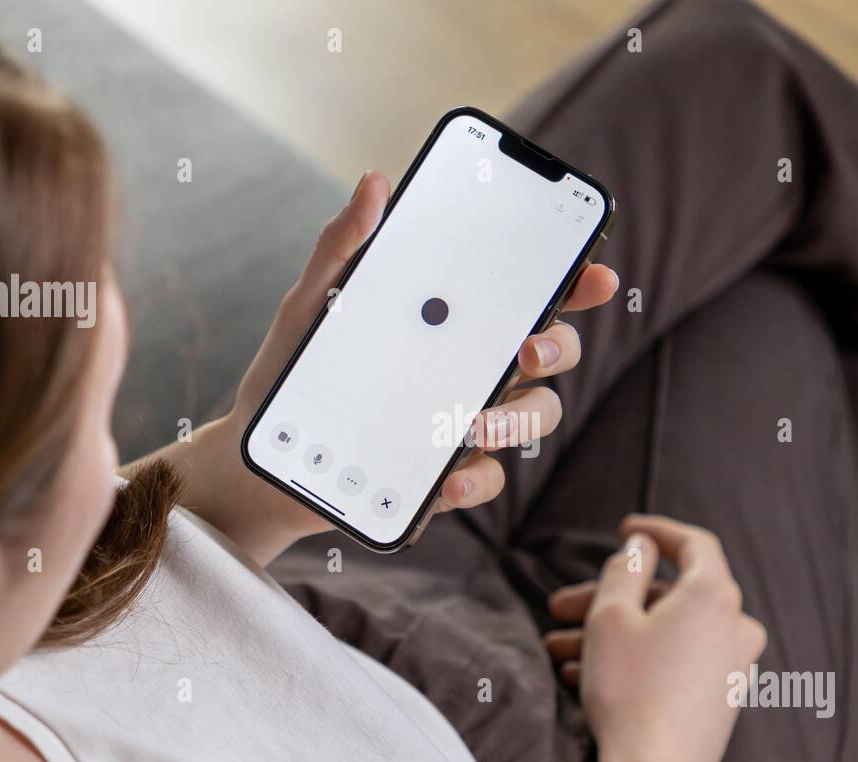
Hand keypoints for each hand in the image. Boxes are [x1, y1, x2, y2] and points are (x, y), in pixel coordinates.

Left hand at [216, 170, 618, 551]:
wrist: (264, 459)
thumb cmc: (297, 372)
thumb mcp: (313, 304)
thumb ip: (344, 247)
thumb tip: (375, 182)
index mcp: (455, 322)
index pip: (529, 296)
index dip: (572, 283)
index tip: (593, 272)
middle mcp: (475, 370)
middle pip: (552, 355)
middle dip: (558, 348)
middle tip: (527, 350)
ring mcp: (467, 424)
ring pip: (535, 417)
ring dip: (520, 419)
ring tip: (475, 426)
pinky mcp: (447, 477)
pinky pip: (486, 480)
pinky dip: (475, 481)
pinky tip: (446, 481)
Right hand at [545, 514, 765, 761]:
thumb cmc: (629, 693)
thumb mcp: (611, 617)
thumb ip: (626, 569)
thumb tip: (642, 549)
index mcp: (715, 596)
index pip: (693, 544)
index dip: (656, 531)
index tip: (626, 529)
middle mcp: (736, 627)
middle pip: (668, 595)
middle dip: (610, 600)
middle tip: (560, 610)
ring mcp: (734, 665)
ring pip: (665, 632)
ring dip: (613, 635)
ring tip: (560, 651)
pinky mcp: (723, 697)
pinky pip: (676, 661)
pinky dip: (636, 659)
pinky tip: (586, 675)